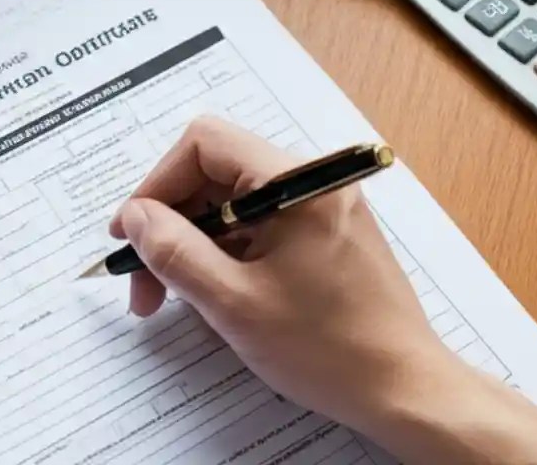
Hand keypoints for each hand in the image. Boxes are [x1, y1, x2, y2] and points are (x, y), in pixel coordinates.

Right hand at [112, 117, 536, 464]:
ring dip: (194, 243)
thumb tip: (136, 217)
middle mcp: (313, 180)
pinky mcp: (326, 233)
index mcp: (297, 182)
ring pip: (234, 202)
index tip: (130, 233)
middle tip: (144, 281)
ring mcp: (323, 206)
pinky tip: (213, 294)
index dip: (156, 184)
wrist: (406, 391)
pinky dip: (226, 253)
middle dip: (170, 222)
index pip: (204, 144)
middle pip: (215, 172)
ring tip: (174, 297)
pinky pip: (260, 224)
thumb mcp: (234, 303)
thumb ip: (176, 252)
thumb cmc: (330, 350)